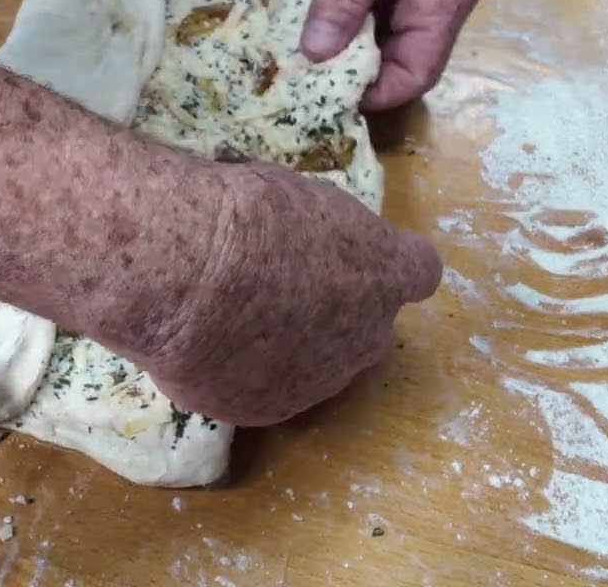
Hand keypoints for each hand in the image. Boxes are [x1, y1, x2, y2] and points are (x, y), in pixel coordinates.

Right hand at [141, 163, 441, 425]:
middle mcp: (366, 336)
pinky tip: (207, 347)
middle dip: (338, 314)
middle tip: (284, 287)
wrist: (188, 275)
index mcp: (385, 272)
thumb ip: (320, 231)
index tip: (364, 259)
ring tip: (234, 318)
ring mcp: (320, 382)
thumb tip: (302, 239)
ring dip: (291, 347)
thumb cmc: (244, 216)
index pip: (419, 271)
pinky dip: (243, 373)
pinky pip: (265, 390)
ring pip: (317, 367)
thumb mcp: (298, 196)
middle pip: (369, 329)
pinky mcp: (268, 410)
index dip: (391, 266)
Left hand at [300, 0, 484, 110]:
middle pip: (405, 57)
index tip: (329, 103)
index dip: (377, 94)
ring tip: (307, 62)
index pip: (418, 72)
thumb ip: (341, 0)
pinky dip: (353, 19)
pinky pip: (383, 7)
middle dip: (360, 75)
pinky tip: (319, 24)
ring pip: (391, 34)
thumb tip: (318, 56)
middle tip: (308, 86)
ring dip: (353, 48)